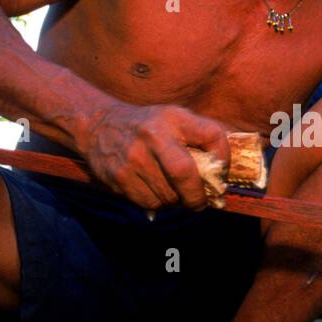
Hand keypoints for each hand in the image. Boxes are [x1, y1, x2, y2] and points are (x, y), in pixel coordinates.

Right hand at [79, 101, 229, 210]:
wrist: (98, 126)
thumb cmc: (148, 126)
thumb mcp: (175, 118)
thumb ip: (201, 137)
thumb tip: (223, 173)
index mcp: (173, 119)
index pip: (212, 136)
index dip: (223, 158)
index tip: (221, 172)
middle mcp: (152, 136)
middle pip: (185, 175)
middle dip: (197, 195)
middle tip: (201, 202)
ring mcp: (133, 158)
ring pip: (168, 195)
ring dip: (176, 199)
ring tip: (172, 189)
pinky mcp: (119, 178)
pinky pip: (150, 202)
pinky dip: (158, 202)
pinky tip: (153, 188)